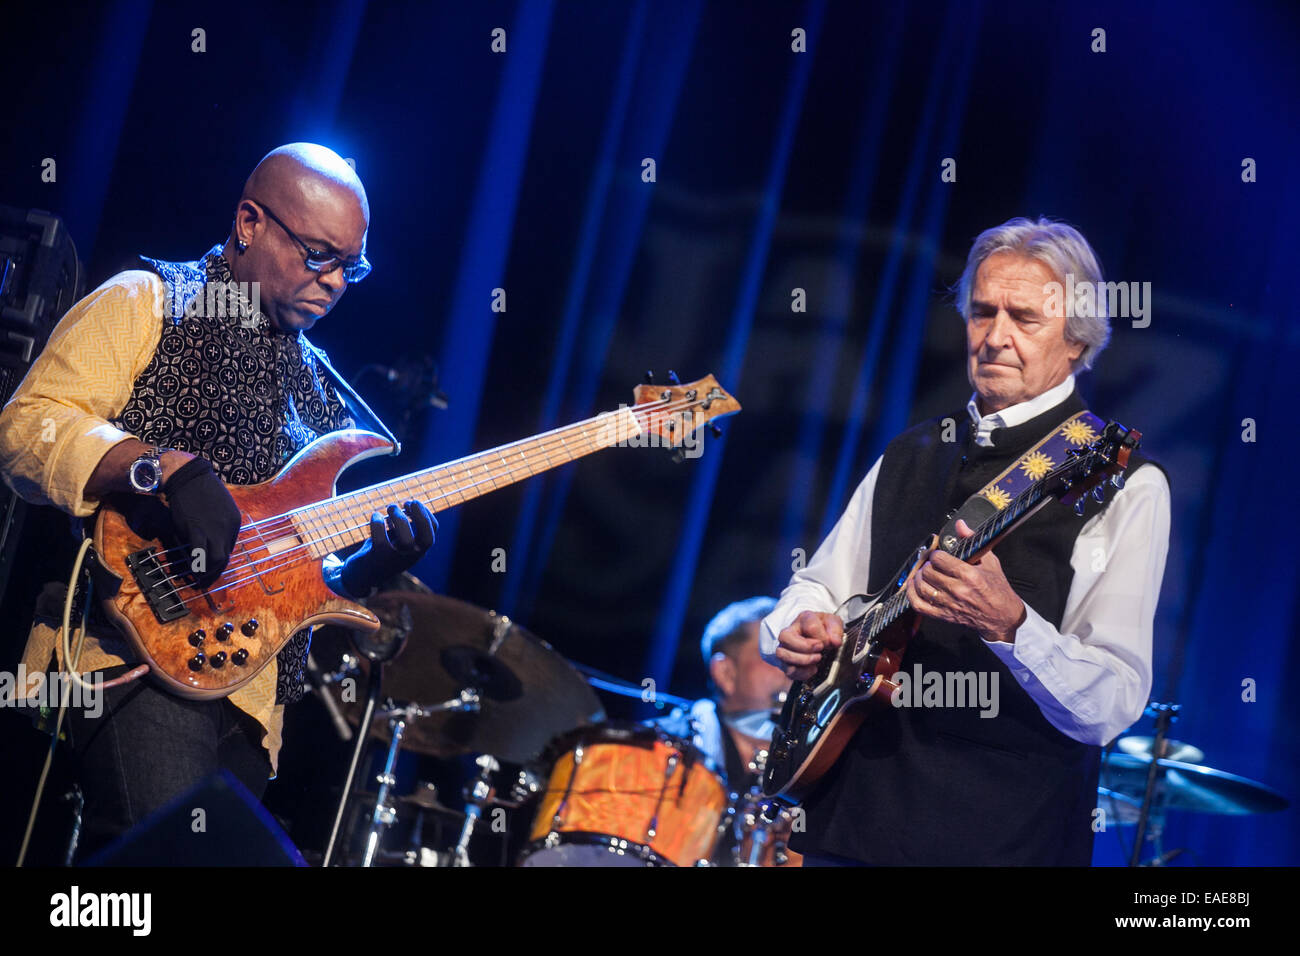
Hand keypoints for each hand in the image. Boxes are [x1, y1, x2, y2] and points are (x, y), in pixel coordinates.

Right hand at [161, 457, 241, 588]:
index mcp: (235, 522)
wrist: (188, 476)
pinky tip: (192, 571)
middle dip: (216, 573)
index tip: (211, 567)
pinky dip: (197, 565)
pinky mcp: (196, 529)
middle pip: (225, 557)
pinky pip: (199, 554)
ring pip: (216, 560)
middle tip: (206, 580)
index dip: (220, 560)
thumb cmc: (203, 490)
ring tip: (199, 579)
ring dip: (208, 573)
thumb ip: (221, 524)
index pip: (230, 548)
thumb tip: (214, 541)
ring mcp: (214, 530)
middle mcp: (228, 528)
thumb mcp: (221, 507)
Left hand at [340, 500, 436, 596]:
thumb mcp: (398, 540)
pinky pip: (380, 541)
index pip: (433, 531)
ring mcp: (395, 559)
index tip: (413, 503)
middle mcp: (410, 556)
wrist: (362, 575)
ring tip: (390, 507)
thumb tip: (408, 504)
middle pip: (426, 539)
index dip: (426, 513)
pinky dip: (378, 523)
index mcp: (418, 549)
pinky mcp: (377, 558)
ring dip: (399, 518)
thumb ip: (406, 527)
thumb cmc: (383, 551)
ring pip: (406, 541)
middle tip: (406, 502)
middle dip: (420, 516)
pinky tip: (375, 516)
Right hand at [775, 610, 842, 680]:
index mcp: (804, 619)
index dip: (822, 636)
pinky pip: (789, 670)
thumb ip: (836, 629)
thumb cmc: (823, 629)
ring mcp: (785, 647)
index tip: (828, 642)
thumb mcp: (833, 623)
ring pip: (782, 654)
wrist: (818, 639)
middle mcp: (790, 632)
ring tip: (817, 659)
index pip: (809, 625)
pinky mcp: (786, 662)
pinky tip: (813, 668)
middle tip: (820, 649)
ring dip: (802, 660)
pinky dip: (803, 672)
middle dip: (805, 646)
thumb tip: (835, 641)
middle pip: (785, 636)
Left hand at [905, 518, 1026, 642]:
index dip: (935, 554)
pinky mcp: (944, 615)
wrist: (1002, 617)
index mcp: (969, 575)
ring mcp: (949, 604)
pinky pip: (919, 605)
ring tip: (923, 573)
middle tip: (930, 563)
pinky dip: (911, 594)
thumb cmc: (997, 589)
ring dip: (918, 577)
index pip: (939, 559)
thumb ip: (972, 541)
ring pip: (921, 587)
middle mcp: (957, 590)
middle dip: (926, 564)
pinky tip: (913, 586)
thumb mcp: (990, 562)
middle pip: (928, 572)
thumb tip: (960, 525)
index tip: (937, 554)